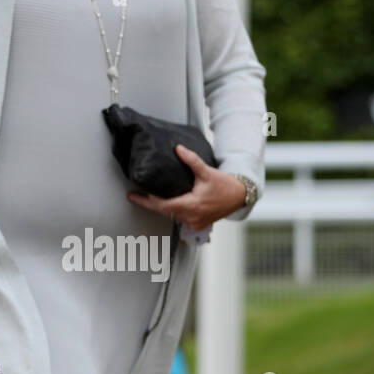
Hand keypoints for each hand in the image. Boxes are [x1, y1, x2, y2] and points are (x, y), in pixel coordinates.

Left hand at [127, 144, 247, 227]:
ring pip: (172, 216)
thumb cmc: (224, 185)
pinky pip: (181, 219)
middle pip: (165, 212)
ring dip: (162, 207)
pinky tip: (166, 203)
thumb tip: (178, 149)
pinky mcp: (199, 225)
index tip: (134, 195)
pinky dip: (173, 211)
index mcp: (192, 205)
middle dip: (150, 203)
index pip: (163, 206)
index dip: (147, 201)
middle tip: (135, 195)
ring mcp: (195, 223)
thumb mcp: (207, 171)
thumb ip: (191, 160)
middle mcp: (192, 217)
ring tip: (148, 197)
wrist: (240, 196)